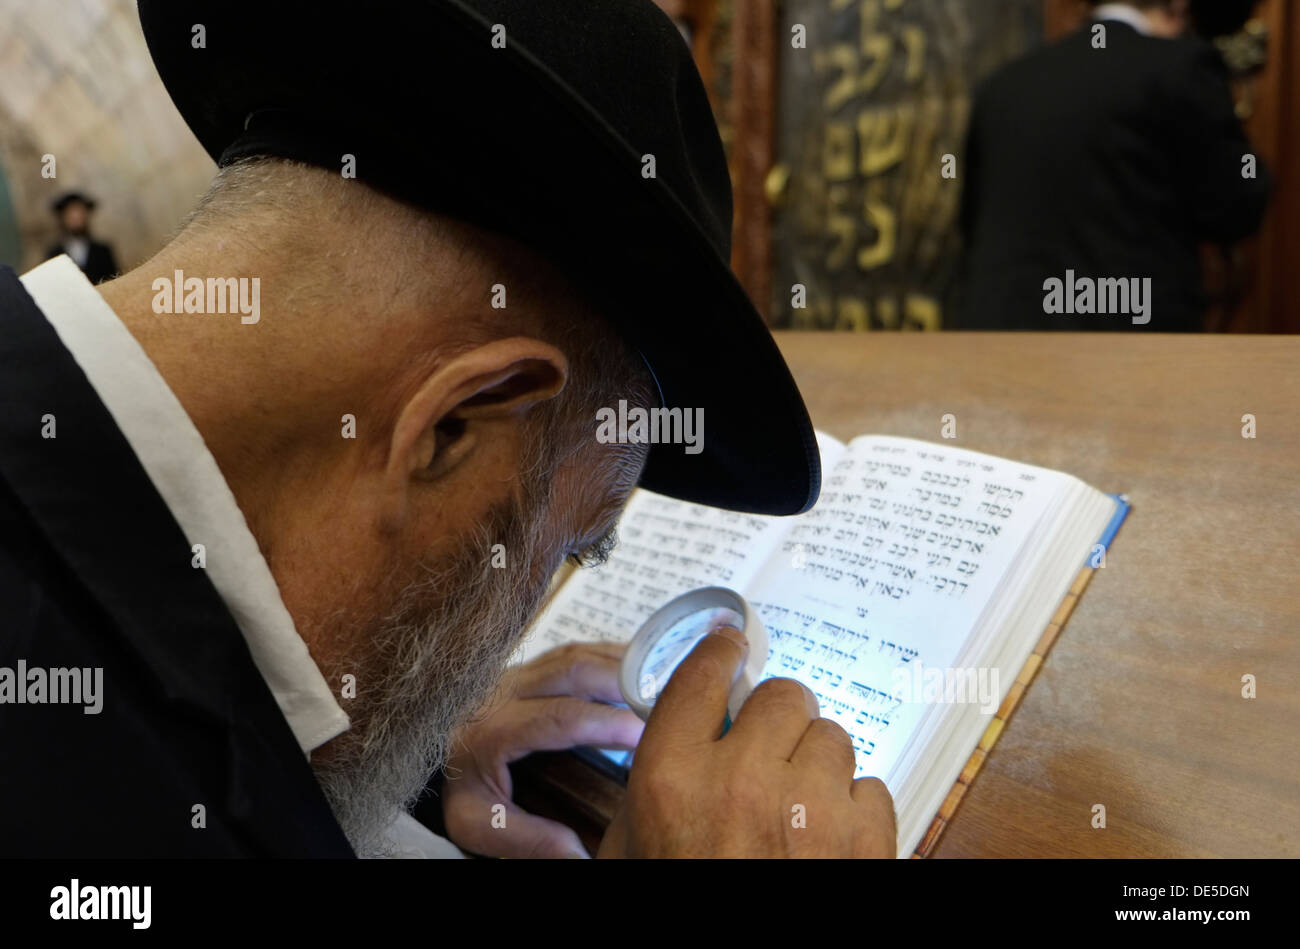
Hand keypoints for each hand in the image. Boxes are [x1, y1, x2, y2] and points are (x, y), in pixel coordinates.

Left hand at [441, 641, 642, 857]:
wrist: (421, 757)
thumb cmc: (455, 789)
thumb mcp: (477, 824)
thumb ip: (527, 839)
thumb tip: (579, 856)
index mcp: (492, 730)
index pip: (559, 717)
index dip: (605, 722)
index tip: (644, 733)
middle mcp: (503, 691)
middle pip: (572, 670)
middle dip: (623, 680)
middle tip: (664, 699)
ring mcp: (514, 672)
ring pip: (574, 653)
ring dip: (619, 662)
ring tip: (660, 679)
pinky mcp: (524, 666)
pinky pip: (571, 651)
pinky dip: (608, 655)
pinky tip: (637, 667)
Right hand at [598, 626, 895, 856]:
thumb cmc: (682, 909)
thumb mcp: (634, 851)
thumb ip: (652, 786)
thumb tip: (681, 731)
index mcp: (670, 778)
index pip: (702, 677)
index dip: (720, 652)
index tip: (731, 642)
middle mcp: (740, 780)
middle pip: (781, 694)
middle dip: (778, 722)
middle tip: (769, 754)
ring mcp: (808, 808)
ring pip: (832, 736)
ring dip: (818, 766)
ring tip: (798, 810)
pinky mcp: (864, 839)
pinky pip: (872, 785)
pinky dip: (855, 809)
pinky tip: (828, 841)